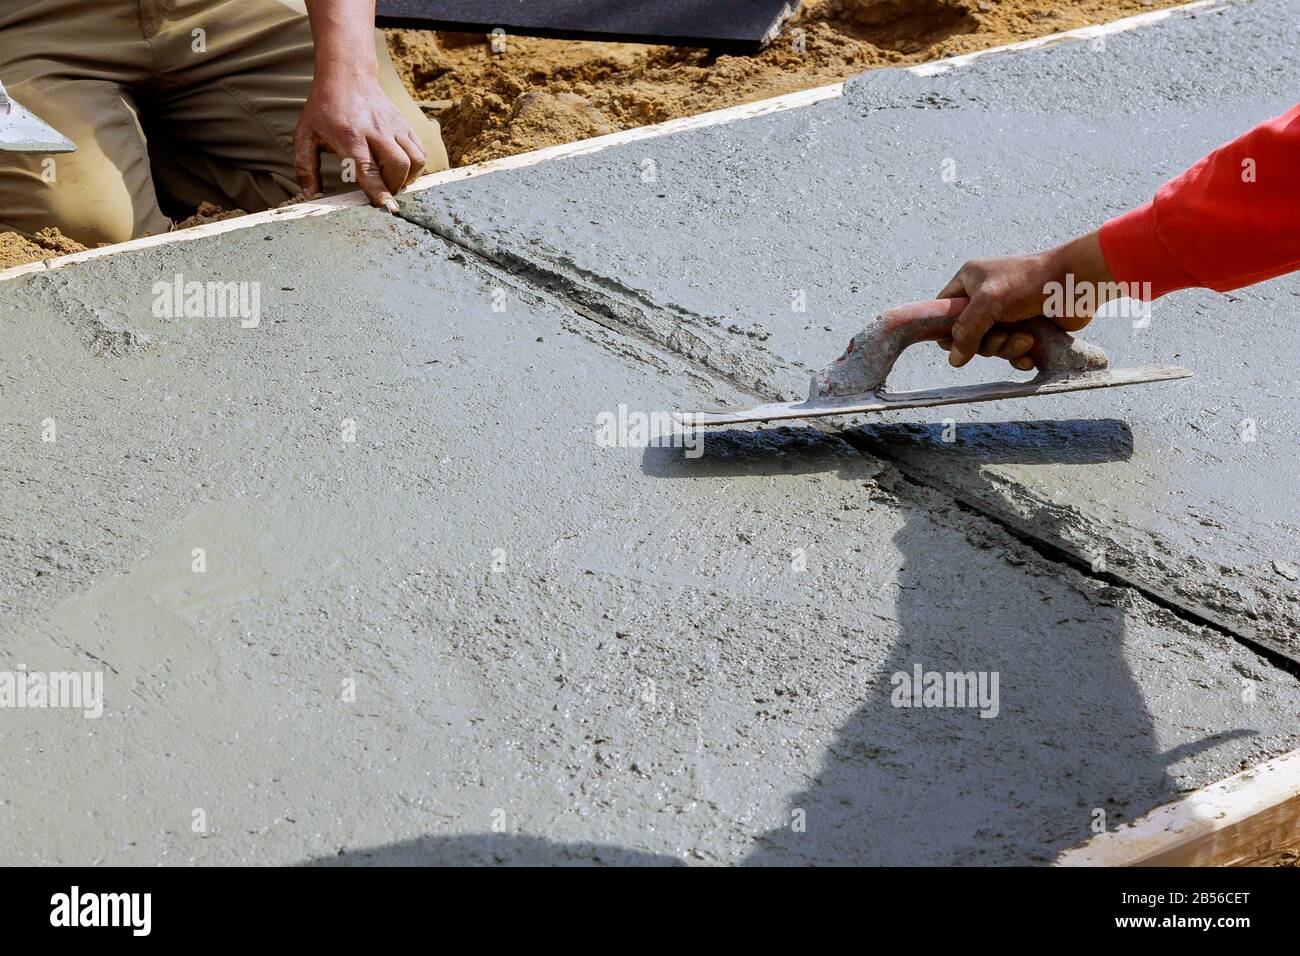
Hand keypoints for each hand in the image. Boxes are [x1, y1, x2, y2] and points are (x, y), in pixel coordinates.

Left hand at [293, 71, 426, 210]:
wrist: (347, 76)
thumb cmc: (324, 109)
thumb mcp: (305, 135)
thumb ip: (305, 166)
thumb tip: (311, 194)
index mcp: (350, 136)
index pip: (368, 170)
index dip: (379, 192)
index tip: (386, 208)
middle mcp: (376, 131)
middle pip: (398, 166)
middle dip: (393, 187)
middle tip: (383, 191)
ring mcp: (394, 126)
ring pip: (414, 160)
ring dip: (407, 178)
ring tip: (394, 181)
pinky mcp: (404, 124)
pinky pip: (420, 150)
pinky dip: (415, 166)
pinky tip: (402, 169)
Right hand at [936, 231, 1112, 369]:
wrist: (1076, 282)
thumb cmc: (1030, 282)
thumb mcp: (988, 302)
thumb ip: (965, 331)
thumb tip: (954, 359)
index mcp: (970, 281)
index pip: (943, 310)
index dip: (947, 329)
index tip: (961, 340)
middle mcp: (985, 297)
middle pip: (968, 335)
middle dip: (988, 342)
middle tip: (1004, 334)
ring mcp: (1006, 313)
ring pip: (991, 345)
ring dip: (1007, 348)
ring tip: (1026, 338)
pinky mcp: (1025, 327)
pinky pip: (1011, 351)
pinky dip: (1019, 355)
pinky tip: (1030, 352)